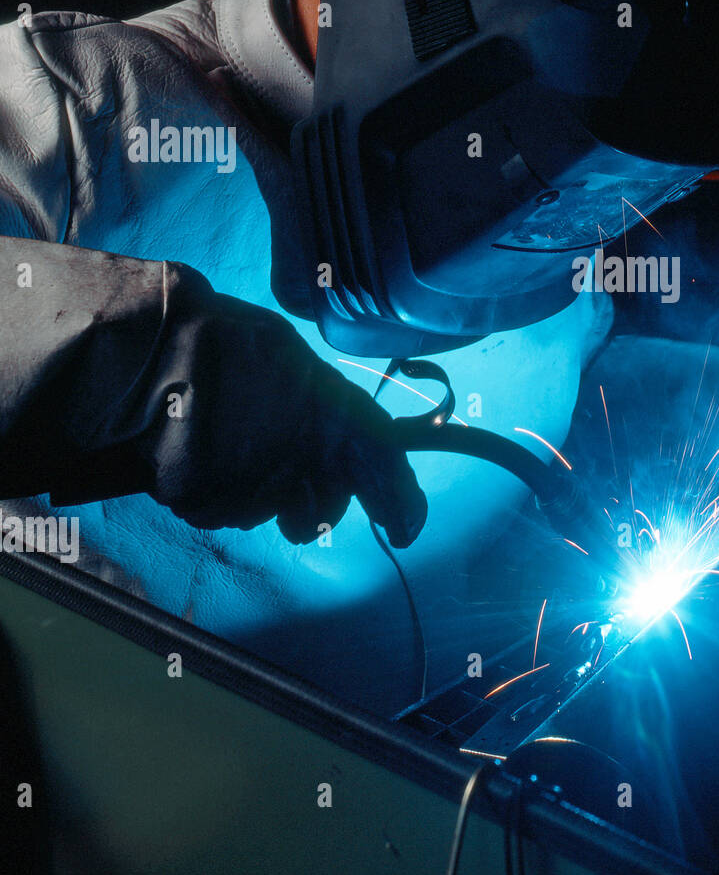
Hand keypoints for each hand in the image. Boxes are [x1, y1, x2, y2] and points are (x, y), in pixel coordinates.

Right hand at [135, 276, 426, 545]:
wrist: (158, 352)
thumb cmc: (233, 345)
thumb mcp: (296, 363)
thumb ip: (327, 409)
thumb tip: (345, 444)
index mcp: (336, 422)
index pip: (384, 473)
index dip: (400, 506)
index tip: (405, 530)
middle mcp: (303, 466)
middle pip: (319, 513)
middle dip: (307, 503)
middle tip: (283, 468)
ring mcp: (254, 491)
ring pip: (262, 511)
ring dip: (253, 488)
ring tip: (226, 440)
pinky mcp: (210, 505)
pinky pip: (217, 509)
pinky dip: (210, 487)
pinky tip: (198, 450)